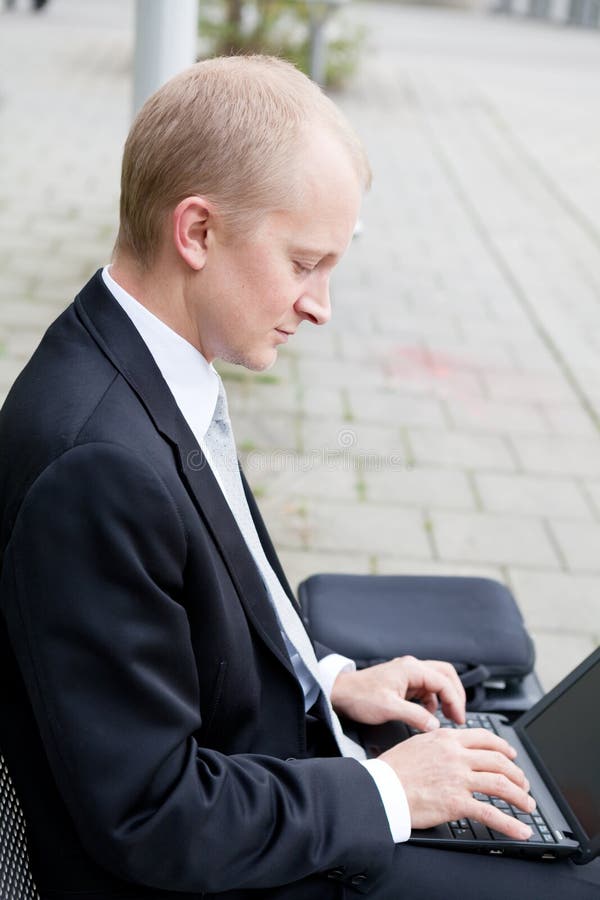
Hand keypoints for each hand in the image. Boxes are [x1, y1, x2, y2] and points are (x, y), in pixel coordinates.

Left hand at [330, 656, 465, 730]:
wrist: (340, 693)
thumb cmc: (359, 697)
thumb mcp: (388, 709)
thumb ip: (415, 716)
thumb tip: (435, 725)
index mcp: (411, 669)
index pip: (444, 682)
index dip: (456, 701)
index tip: (459, 719)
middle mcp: (411, 667)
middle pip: (445, 675)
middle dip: (455, 695)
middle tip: (459, 715)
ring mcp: (407, 674)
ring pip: (437, 681)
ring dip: (445, 697)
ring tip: (448, 717)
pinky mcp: (403, 682)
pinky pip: (426, 688)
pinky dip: (433, 700)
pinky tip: (429, 714)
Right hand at [380, 727, 534, 839]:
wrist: (380, 788)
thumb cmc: (392, 769)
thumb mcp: (417, 744)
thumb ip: (438, 745)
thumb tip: (450, 748)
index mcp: (447, 739)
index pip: (485, 738)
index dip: (503, 747)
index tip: (511, 755)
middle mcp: (456, 755)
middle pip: (499, 761)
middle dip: (518, 774)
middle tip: (524, 784)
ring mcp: (458, 778)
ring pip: (501, 784)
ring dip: (520, 797)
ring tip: (528, 806)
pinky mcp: (457, 802)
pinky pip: (491, 813)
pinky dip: (511, 824)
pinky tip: (521, 830)